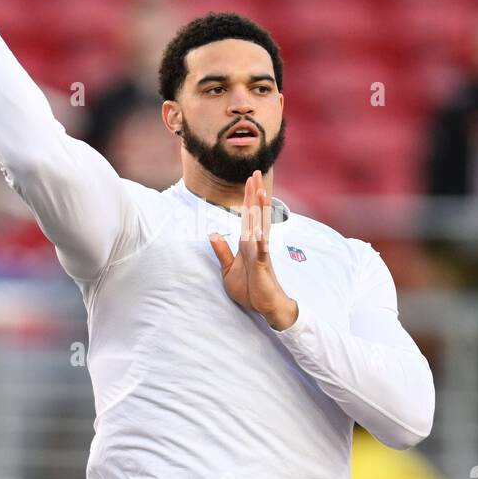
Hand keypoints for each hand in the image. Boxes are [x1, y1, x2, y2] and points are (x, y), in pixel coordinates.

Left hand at [209, 170, 298, 330]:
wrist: (265, 306)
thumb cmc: (250, 288)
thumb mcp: (228, 269)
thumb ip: (222, 251)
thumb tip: (212, 233)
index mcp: (247, 242)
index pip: (248, 215)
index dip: (248, 197)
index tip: (250, 179)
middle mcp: (256, 242)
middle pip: (255, 213)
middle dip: (255, 193)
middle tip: (256, 172)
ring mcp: (260, 251)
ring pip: (261, 225)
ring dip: (260, 208)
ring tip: (261, 190)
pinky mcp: (263, 263)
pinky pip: (262, 248)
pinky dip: (260, 237)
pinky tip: (259, 225)